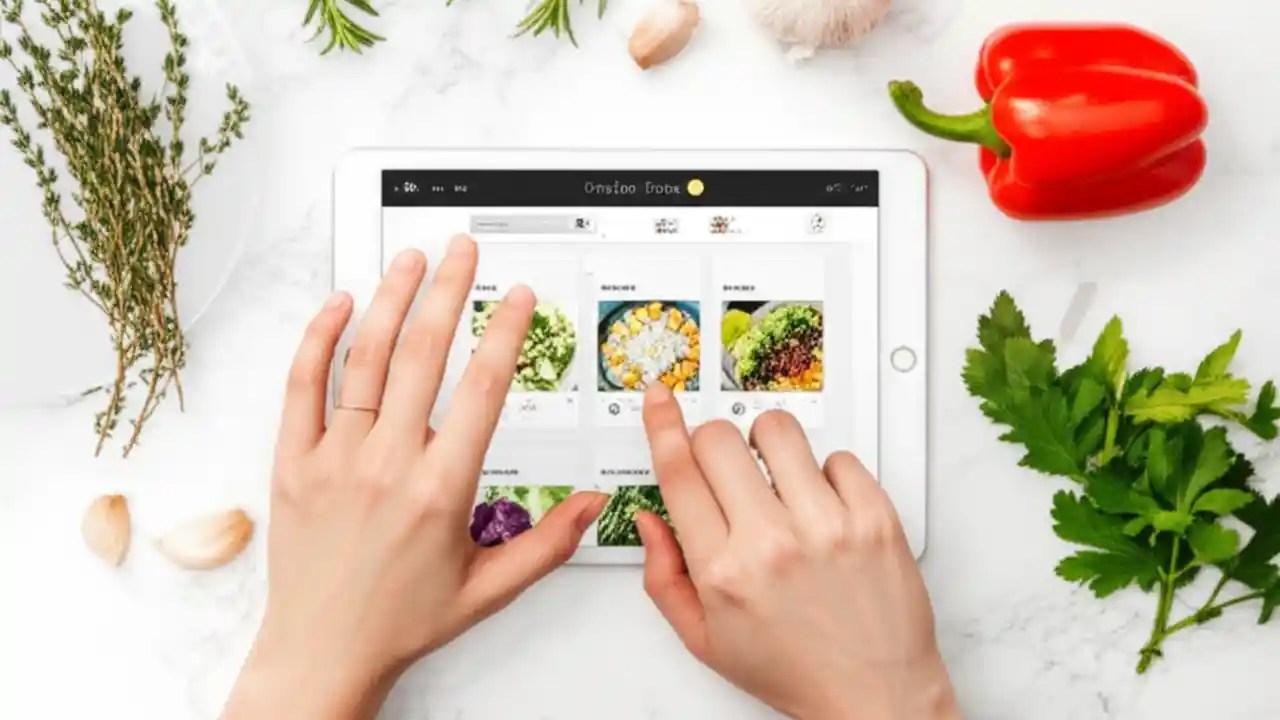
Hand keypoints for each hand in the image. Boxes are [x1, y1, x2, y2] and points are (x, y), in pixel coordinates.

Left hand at [224, 238, 607, 719]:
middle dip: (449, 291)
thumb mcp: (488, 590)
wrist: (321, 651)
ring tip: (410, 260)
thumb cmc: (400, 622)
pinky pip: (304, 385)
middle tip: (463, 251)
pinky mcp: (292, 462)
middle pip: (425, 354)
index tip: (517, 298)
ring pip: (367, 358)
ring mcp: (335, 458)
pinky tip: (340, 305)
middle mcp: (388, 464)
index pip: (483, 389)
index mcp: (441, 490)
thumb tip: (591, 506)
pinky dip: (320, 338)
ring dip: (392, 300)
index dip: (505, 333)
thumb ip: (546, 544)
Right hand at [637, 386, 959, 719]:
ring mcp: (827, 525)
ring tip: (780, 481)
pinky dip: (828, 474)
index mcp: (722, 571)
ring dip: (770, 446)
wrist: (874, 694)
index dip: (663, 425)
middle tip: (728, 467)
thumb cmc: (794, 669)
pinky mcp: (875, 517)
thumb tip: (650, 517)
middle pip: (720, 439)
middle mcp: (772, 543)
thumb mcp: (705, 640)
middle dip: (714, 442)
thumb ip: (665, 577)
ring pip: (779, 431)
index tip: (660, 399)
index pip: (679, 472)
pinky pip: (840, 456)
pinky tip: (824, 507)